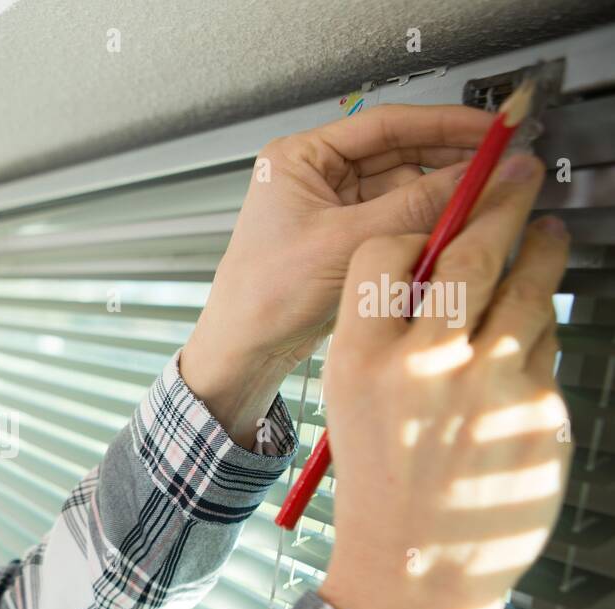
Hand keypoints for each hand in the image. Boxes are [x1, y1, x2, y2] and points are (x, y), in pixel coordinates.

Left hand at [180, 104, 493, 446]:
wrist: (245, 349)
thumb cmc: (263, 296)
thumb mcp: (346, 243)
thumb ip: (415, 205)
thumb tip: (473, 176)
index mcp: (299, 157)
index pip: (385, 123)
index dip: (445, 123)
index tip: (492, 128)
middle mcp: (315, 176)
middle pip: (400, 153)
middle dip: (449, 162)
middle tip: (500, 168)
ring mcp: (332, 207)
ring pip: (404, 189)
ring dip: (441, 198)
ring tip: (479, 205)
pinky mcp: (345, 238)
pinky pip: (398, 219)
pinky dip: (426, 225)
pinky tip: (453, 230)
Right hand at [316, 152, 572, 608]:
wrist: (416, 566)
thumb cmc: (381, 485)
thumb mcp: (352, 402)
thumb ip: (385, 334)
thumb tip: (437, 270)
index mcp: (361, 357)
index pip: (387, 254)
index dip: (415, 230)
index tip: (432, 222)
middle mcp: (424, 361)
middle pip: (470, 249)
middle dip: (498, 199)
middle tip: (517, 172)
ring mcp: (489, 382)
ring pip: (527, 286)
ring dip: (541, 248)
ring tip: (548, 231)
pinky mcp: (538, 408)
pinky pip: (548, 345)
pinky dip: (543, 328)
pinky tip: (535, 328)